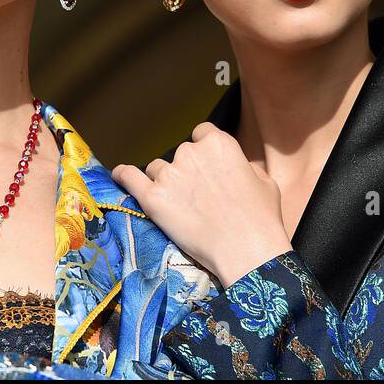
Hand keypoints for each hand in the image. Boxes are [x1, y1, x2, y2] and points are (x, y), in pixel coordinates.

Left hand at [111, 122, 293, 285]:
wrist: (247, 249)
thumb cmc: (261, 217)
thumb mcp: (263, 181)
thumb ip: (241, 166)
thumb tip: (232, 168)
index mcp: (219, 142)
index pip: (202, 134)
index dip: (204, 151)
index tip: (206, 166)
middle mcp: (191, 152)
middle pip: (181, 154)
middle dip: (187, 171)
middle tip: (198, 196)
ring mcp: (169, 174)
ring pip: (158, 169)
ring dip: (165, 182)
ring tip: (179, 206)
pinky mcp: (153, 198)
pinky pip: (129, 177)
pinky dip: (123, 176)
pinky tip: (119, 176)